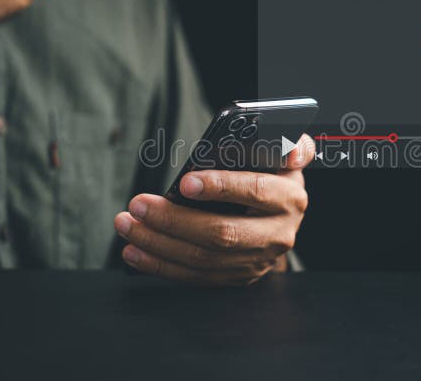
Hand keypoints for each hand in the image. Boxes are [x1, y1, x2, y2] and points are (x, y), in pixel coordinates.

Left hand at [114, 135, 315, 285]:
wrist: (280, 212)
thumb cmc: (271, 174)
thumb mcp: (284, 153)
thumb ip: (290, 142)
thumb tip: (292, 148)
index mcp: (289, 198)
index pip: (255, 192)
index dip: (221, 187)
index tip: (185, 182)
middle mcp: (278, 234)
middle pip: (222, 234)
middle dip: (174, 221)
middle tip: (139, 205)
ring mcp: (257, 261)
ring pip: (203, 259)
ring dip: (159, 244)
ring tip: (128, 224)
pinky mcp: (238, 277)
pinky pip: (196, 277)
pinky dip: (161, 266)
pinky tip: (136, 251)